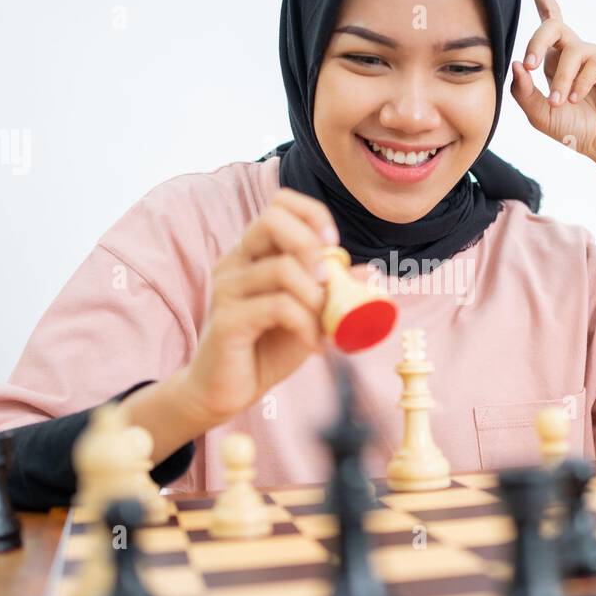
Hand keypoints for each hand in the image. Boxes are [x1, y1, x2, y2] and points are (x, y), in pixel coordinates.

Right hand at [181, 188, 337, 427]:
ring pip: (282, 268)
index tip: (333, 246)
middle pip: (272, 220)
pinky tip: (313, 345)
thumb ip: (332, 292)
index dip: (312, 215)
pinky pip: (277, 306)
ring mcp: (227, 289)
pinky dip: (306, 324)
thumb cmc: (266, 349)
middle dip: (312, 247)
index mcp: (253, 253)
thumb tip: (368, 272)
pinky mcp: (227, 320)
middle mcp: (235, 262)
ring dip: (315, 298)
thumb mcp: (308, 315)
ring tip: (322, 326)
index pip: (279, 203)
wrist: (227, 391)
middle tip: (326, 283)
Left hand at [509, 0, 595, 168]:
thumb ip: (524, 92)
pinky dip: (583, 80)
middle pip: (553, 27)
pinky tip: (580, 98)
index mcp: (558, 58)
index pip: (549, 18)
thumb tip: (516, 63)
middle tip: (529, 66)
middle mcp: (579, 50)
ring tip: (564, 102)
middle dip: (536, 43)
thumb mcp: (540, 114)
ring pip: (572, 52)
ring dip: (562, 79)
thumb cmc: (576, 129)